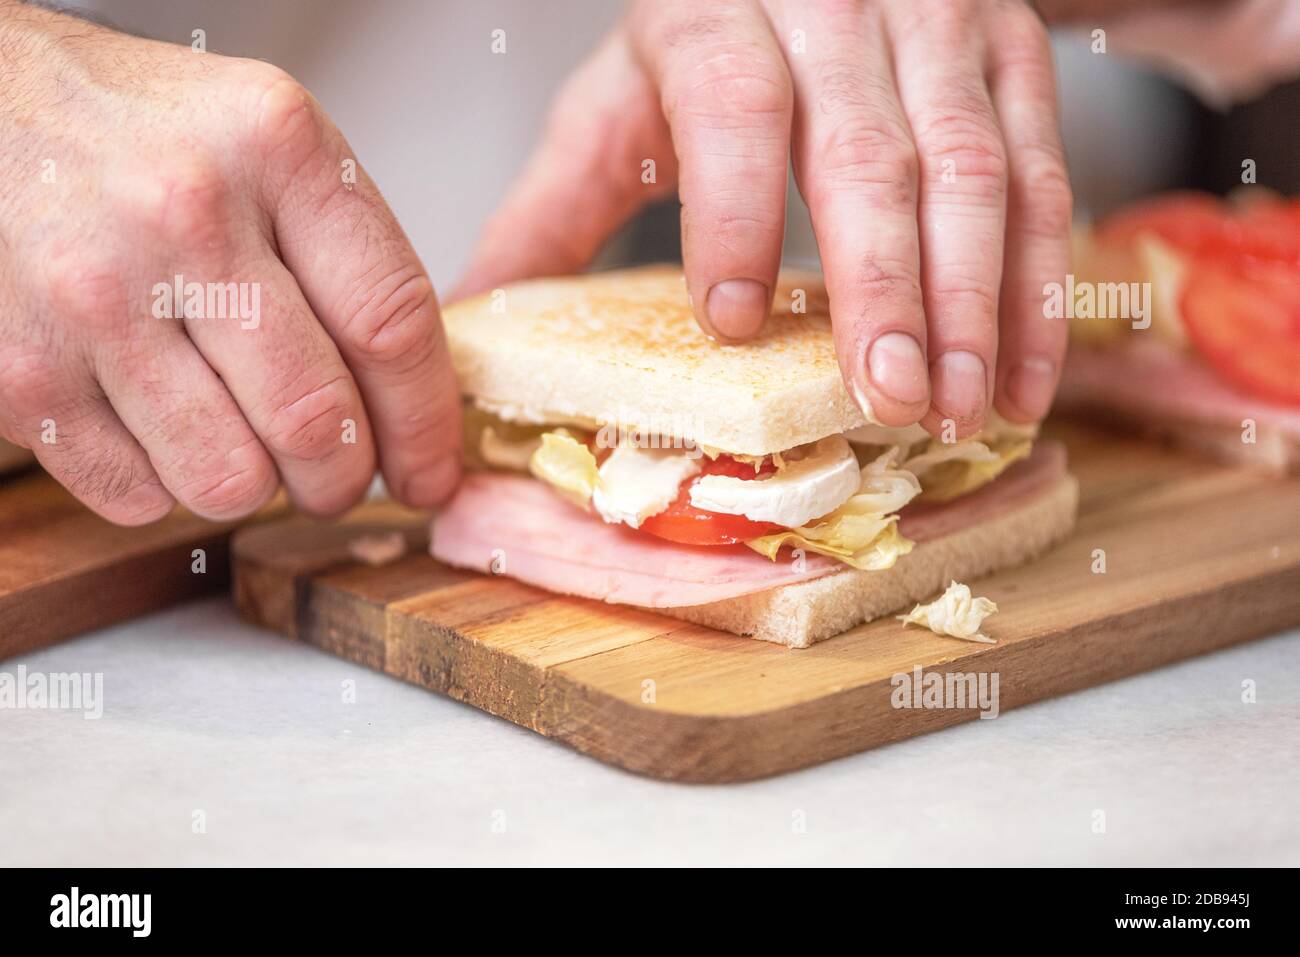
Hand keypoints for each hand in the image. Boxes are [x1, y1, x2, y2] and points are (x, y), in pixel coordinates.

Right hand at [0, 3, 460, 524]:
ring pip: (232, 480)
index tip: (431, 471)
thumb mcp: (265, 140)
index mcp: (274, 149)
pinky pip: (137, 494)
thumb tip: (415, 403)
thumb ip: (347, 254)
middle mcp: (185, 216)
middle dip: (344, 480)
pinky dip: (163, 484)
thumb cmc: (134, 133)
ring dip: (255, 487)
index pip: (392, 324)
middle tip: (338, 480)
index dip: (427, 424)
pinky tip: (154, 423)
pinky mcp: (21, 369)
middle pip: (318, 419)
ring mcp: (93, 297)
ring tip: (241, 443)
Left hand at [456, 0, 1071, 435]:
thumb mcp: (621, 101)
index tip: (729, 319)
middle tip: (886, 399)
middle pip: (869, 154)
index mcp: (718, 13)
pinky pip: (1044, 177)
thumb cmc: (712, 35)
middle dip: (883, 288)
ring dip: (974, 304)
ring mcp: (941, 27)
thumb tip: (473, 314)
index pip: (731, 104)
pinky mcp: (1014, 55)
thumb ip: (554, 201)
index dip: (735, 210)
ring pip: (973, 172)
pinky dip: (1039, 289)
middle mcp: (840, 11)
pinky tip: (1023, 380)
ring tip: (961, 409)